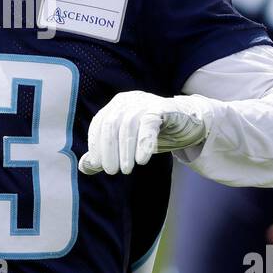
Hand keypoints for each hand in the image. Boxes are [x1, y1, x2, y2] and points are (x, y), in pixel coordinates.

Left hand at [78, 91, 207, 175]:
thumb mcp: (127, 145)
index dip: (96, 145)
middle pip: (111, 124)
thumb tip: (84, 167)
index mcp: (115, 106)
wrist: (188, 124)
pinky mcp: (162, 108)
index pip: (99, 124)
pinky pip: (150, 124)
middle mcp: (127, 100)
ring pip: (129, 125)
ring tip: (126, 169)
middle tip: (111, 171)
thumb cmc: (153, 134)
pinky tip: (142, 160)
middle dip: (109, 150)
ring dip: (125, 150)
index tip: (97, 165)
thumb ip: (107, 154)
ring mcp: (145, 102)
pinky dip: (144, 143)